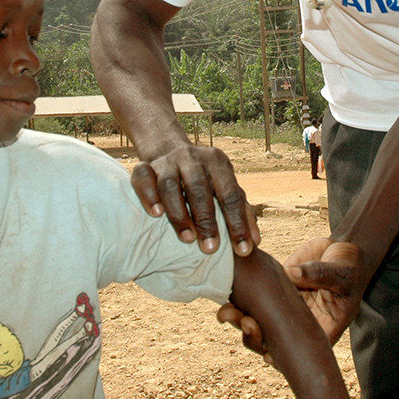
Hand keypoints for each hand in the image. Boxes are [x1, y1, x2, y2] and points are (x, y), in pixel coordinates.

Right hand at [130, 143, 259, 255]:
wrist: (167, 148)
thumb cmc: (203, 177)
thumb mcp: (224, 186)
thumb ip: (241, 211)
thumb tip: (255, 242)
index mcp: (218, 163)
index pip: (231, 193)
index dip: (238, 223)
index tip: (242, 251)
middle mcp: (192, 158)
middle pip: (200, 188)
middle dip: (207, 220)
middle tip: (211, 249)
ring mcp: (167, 161)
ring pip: (170, 185)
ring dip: (179, 213)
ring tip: (187, 239)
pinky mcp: (144, 165)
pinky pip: (143, 177)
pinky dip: (148, 195)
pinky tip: (155, 214)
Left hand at [217, 238, 362, 360]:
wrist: (340, 249)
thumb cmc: (349, 267)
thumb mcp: (341, 274)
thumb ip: (319, 274)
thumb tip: (293, 274)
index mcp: (319, 330)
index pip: (298, 354)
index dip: (280, 359)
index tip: (267, 355)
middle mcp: (297, 325)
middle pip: (270, 341)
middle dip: (252, 336)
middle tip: (243, 320)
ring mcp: (283, 309)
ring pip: (256, 321)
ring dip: (238, 319)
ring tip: (226, 310)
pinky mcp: (272, 290)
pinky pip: (251, 298)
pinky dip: (237, 297)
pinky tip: (225, 291)